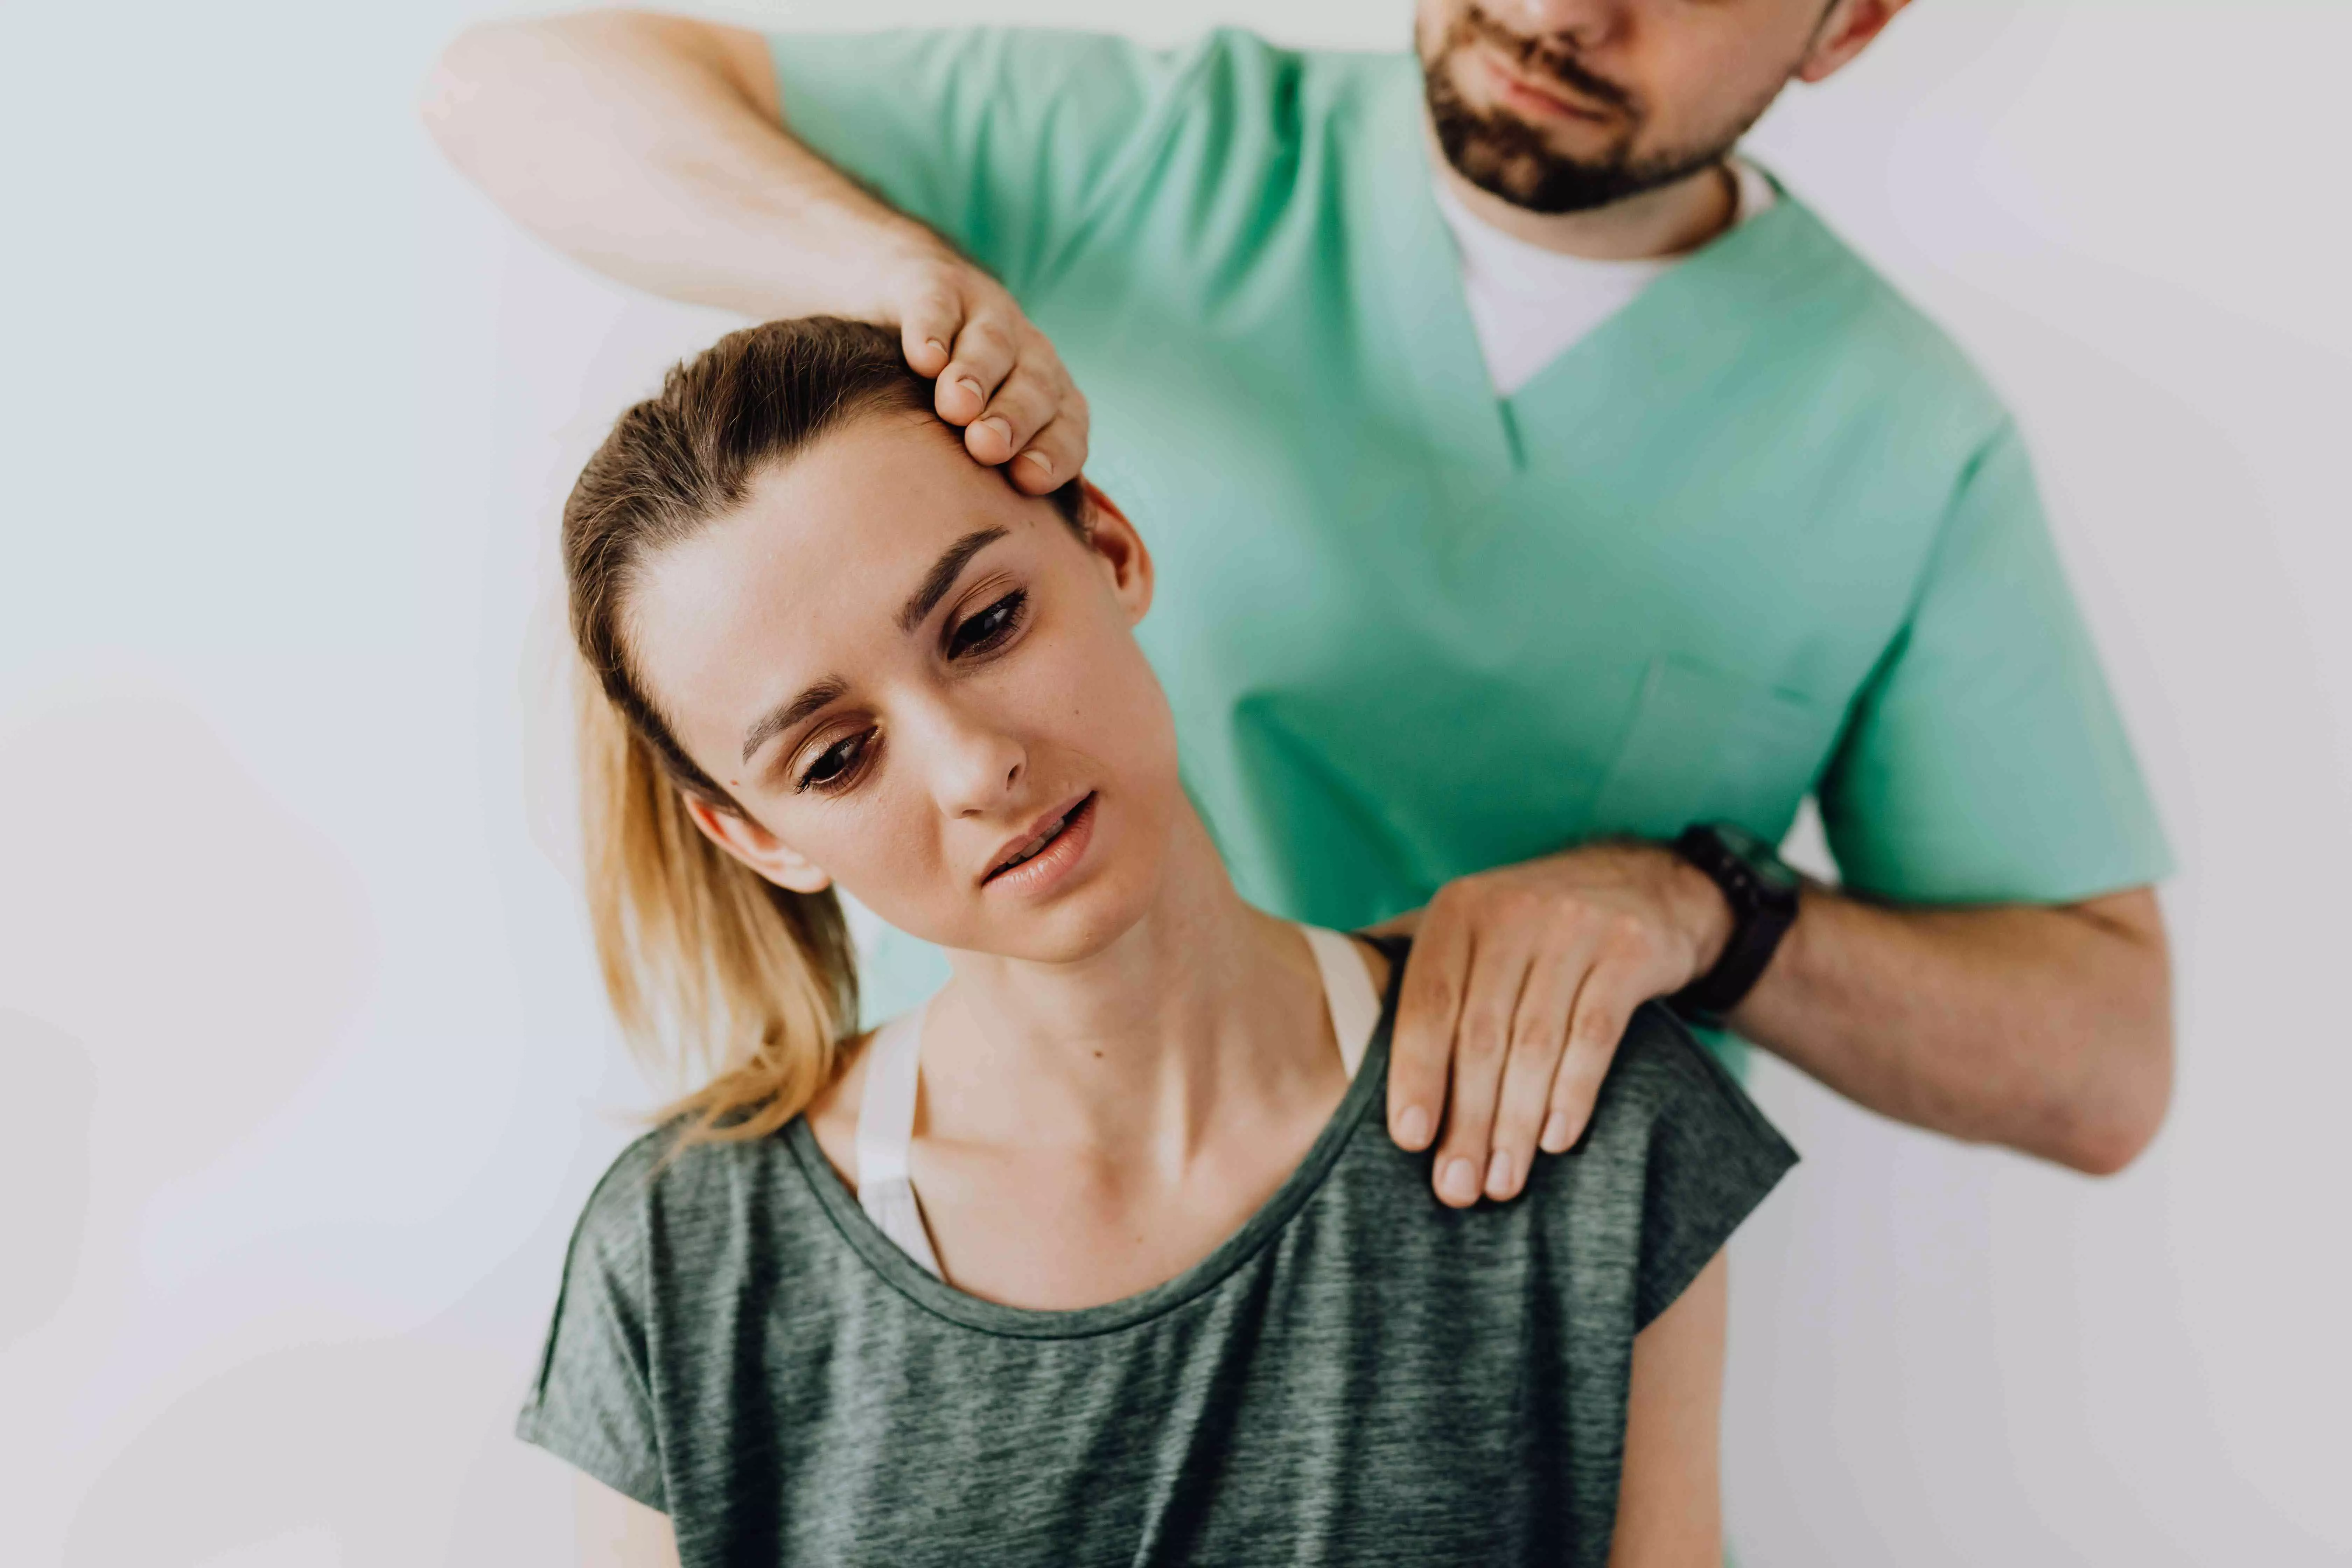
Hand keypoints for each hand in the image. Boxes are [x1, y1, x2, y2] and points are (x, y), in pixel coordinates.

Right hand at [876, 243, 1089, 493]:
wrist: (897, 302)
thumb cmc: (938, 407)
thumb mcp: (971, 449)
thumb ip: (991, 494)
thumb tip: (1001, 573)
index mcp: (1049, 401)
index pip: (1068, 429)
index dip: (1053, 452)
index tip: (1029, 481)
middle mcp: (1027, 356)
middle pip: (1036, 386)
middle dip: (1015, 417)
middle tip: (987, 446)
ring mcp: (985, 315)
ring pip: (995, 343)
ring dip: (978, 374)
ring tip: (955, 404)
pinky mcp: (936, 284)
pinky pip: (939, 303)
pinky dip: (932, 327)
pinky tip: (922, 355)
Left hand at [1380, 841, 1735, 1206]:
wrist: (1640, 883)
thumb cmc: (1531, 927)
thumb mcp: (1470, 924)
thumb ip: (1413, 965)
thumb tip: (1334, 1022)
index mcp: (1459, 911)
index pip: (1428, 1002)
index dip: (1416, 1073)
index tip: (1410, 1140)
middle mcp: (1513, 911)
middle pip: (1482, 1033)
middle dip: (1466, 1119)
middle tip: (1457, 1187)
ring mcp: (1575, 928)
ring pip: (1536, 1043)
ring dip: (1515, 1123)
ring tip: (1501, 1181)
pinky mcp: (1630, 952)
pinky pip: (1595, 1035)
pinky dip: (1573, 1093)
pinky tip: (1557, 1141)